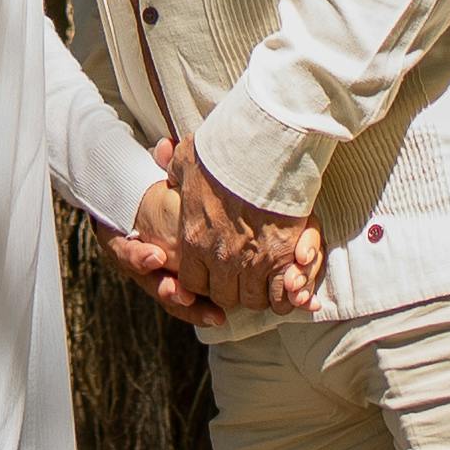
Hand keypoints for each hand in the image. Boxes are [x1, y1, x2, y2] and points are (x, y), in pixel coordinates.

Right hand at [97, 156, 219, 329]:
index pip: (126, 253)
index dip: (138, 258)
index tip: (154, 257)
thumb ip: (158, 164)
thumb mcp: (144, 177)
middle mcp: (139, 263)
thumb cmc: (144, 194)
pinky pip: (186, 302)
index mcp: (125, 239)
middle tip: (183, 295)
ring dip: (191, 307)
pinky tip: (219, 316)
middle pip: (151, 283)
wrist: (129, 210)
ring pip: (171, 298)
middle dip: (169, 291)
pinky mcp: (174, 285)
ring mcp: (156, 277)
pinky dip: (200, 309)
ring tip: (213, 314)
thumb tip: (166, 145)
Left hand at [180, 149, 326, 314]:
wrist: (264, 149)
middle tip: (244, 275)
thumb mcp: (188, 156)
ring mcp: (252, 261)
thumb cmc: (225, 151)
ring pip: (254, 299)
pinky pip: (281, 295)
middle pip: (224, 296)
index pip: (193, 281)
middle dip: (232, 288)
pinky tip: (288, 282)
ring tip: (267, 277)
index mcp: (194, 239)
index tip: (215, 270)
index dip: (205, 278)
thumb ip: (174, 165)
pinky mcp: (282, 258)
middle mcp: (221, 258)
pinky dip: (284, 294)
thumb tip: (162, 153)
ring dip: (259, 291)